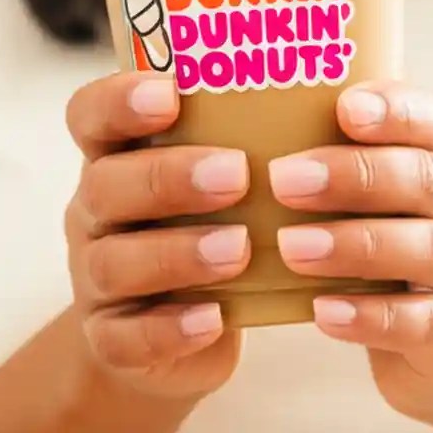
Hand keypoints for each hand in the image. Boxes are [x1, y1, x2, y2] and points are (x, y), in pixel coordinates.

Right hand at [64, 71, 250, 403]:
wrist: (180, 338)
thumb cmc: (214, 229)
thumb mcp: (220, 182)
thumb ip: (248, 141)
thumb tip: (340, 94)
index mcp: (117, 158)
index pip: (92, 115)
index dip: (120, 100)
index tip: (172, 93)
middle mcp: (95, 212)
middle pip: (106, 184)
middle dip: (169, 176)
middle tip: (238, 174)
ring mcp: (96, 279)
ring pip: (114, 261)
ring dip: (177, 253)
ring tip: (239, 249)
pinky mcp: (110, 339)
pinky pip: (125, 336)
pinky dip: (170, 327)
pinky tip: (214, 318)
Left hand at [271, 82, 432, 428]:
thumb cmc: (401, 256)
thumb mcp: (388, 206)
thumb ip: (342, 169)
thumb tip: (252, 127)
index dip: (396, 110)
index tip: (345, 106)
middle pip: (424, 180)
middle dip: (356, 175)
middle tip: (285, 180)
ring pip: (427, 248)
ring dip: (356, 245)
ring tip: (292, 247)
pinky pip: (422, 322)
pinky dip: (371, 316)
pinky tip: (323, 312)